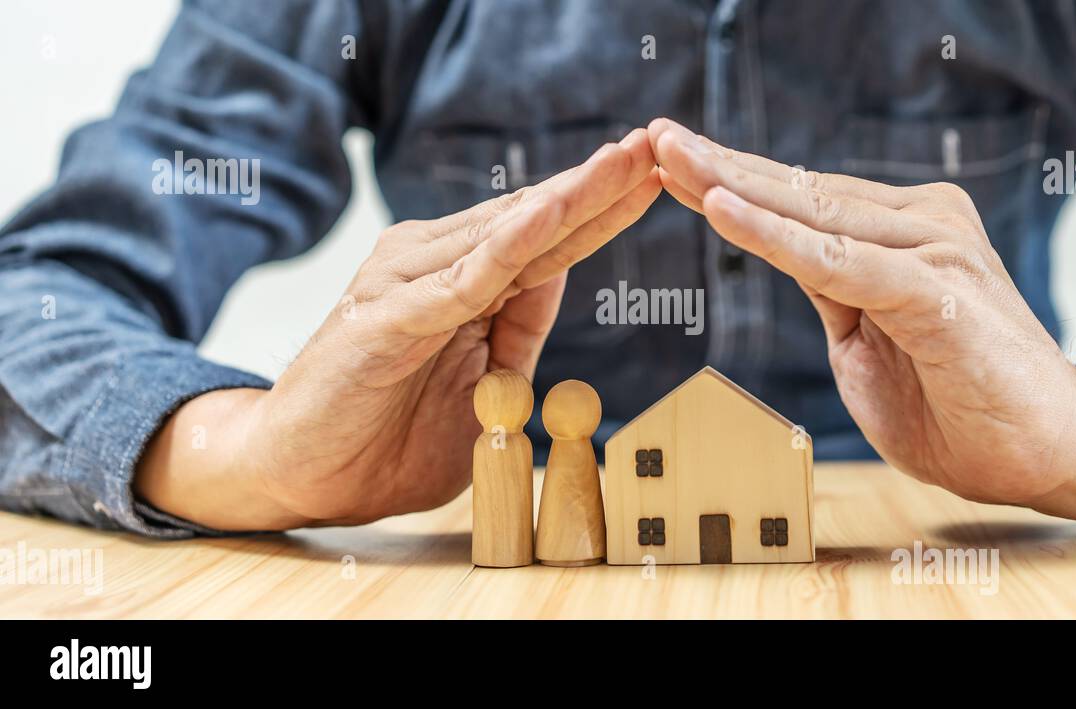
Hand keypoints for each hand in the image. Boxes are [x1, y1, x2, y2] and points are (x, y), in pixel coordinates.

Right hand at [135, 129, 661, 529]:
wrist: (304, 474)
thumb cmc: (389, 433)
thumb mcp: (483, 384)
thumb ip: (517, 331)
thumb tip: (559, 270)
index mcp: (462, 282)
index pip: (547, 237)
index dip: (602, 206)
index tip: (659, 174)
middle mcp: (432, 267)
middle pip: (533, 221)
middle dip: (600, 185)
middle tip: (658, 146)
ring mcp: (406, 287)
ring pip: (503, 237)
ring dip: (568, 200)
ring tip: (623, 164)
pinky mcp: (384, 320)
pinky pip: (458, 282)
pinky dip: (507, 248)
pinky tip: (551, 218)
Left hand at [649, 118, 1075, 520]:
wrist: (1052, 453)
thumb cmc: (961, 405)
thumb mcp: (870, 343)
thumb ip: (833, 294)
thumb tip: (787, 256)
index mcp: (903, 236)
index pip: (802, 203)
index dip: (732, 182)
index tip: (670, 162)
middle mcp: (921, 227)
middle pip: (800, 194)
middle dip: (719, 167)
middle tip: (654, 137)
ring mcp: (933, 252)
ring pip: (812, 215)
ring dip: (733, 186)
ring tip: (671, 158)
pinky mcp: (937, 292)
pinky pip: (837, 263)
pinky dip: (775, 237)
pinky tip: (723, 209)